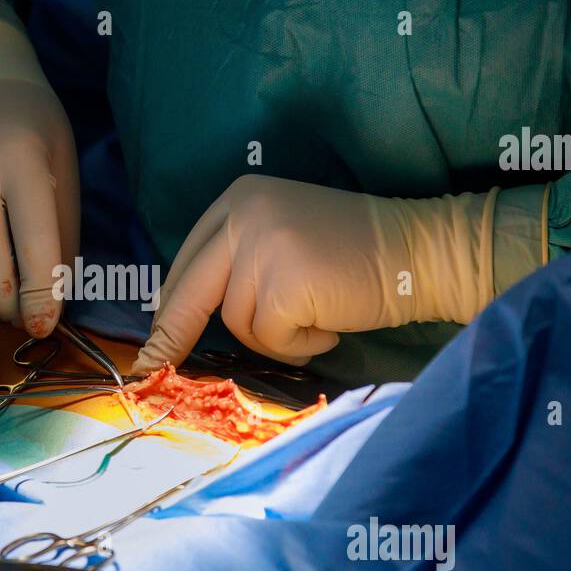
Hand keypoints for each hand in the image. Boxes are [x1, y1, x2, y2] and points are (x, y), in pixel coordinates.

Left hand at [133, 175, 496, 371]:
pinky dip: (301, 344)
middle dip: (170, 338)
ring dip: (277, 336)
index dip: (170, 307)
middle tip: (150, 371)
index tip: (153, 342)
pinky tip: (331, 321)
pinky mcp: (283, 285)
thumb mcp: (282, 238)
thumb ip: (238, 263)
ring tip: (319, 312)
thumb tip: (183, 318)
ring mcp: (262, 248)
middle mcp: (242, 215)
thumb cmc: (356, 255)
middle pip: (190, 293)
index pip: (187, 262)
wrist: (420, 250)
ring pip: (238, 324)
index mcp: (237, 200)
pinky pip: (270, 340)